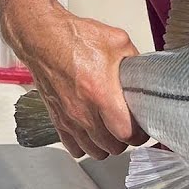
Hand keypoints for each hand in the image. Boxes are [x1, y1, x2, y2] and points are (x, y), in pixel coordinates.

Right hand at [8, 10, 149, 159]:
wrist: (43, 38)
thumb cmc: (75, 38)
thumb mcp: (118, 42)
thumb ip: (135, 61)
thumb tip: (145, 73)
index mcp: (101, 93)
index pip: (125, 132)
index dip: (139, 135)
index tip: (143, 129)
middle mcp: (83, 110)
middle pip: (111, 146)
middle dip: (125, 140)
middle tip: (130, 129)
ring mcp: (69, 117)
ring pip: (93, 150)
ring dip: (106, 146)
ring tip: (113, 134)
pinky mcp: (57, 118)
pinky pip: (73, 146)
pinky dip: (85, 146)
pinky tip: (92, 136)